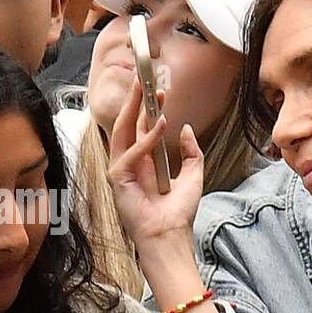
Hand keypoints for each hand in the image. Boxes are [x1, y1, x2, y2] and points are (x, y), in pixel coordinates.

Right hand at [107, 78, 203, 247]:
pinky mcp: (118, 179)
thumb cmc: (177, 213)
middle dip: (136, 99)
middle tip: (145, 77)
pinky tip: (161, 124)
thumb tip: (185, 129)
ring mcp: (120, 170)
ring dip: (134, 108)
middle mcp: (129, 163)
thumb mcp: (193, 175)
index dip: (149, 107)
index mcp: (142, 162)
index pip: (141, 127)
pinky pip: (131, 153)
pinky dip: (146, 139)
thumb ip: (191, 152)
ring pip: (123, 131)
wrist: (169, 236)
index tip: (160, 89)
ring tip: (146, 88)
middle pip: (128, 124)